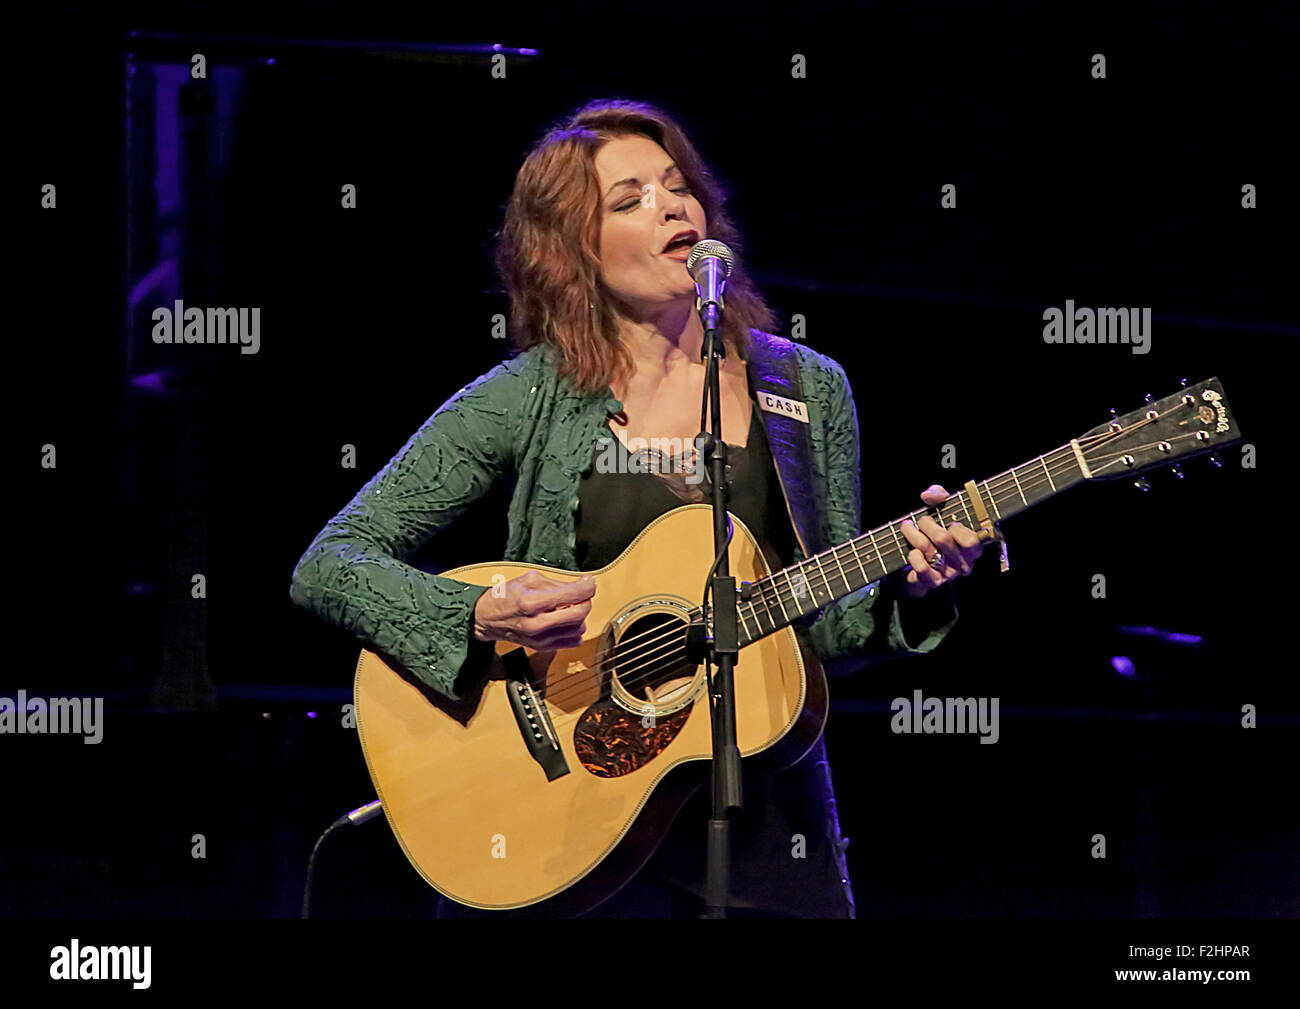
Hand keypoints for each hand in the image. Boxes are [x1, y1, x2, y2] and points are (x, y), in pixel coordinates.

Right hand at [473, 570, 594, 649]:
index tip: (589, 581)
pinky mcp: (543, 647)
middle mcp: (537, 623)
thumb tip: (581, 585)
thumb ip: (557, 582)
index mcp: (532, 602)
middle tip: (580, 593)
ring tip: (566, 607)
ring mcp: (541, 638)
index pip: (574, 594)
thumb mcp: (529, 579)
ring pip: (579, 627)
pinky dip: (574, 629)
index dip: (588, 585)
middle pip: (580, 613)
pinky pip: (574, 640)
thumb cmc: (506, 597)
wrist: (488, 619)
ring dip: (579, 615)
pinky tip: (564, 620)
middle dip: (585, 600)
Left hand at [898, 485, 989, 598]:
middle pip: (943, 539)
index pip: (971, 540)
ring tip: (907, 527)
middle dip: (927, 524)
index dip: (957, 528)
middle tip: (921, 520)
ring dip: (912, 534)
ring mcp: (948, 574)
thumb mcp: (942, 510)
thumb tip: (928, 496)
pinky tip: (912, 551)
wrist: (919, 565)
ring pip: (927, 549)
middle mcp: (963, 563)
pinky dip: (914, 556)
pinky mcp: (932, 582)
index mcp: (973, 548)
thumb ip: (939, 496)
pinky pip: (921, 568)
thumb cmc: (936, 533)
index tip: (948, 521)